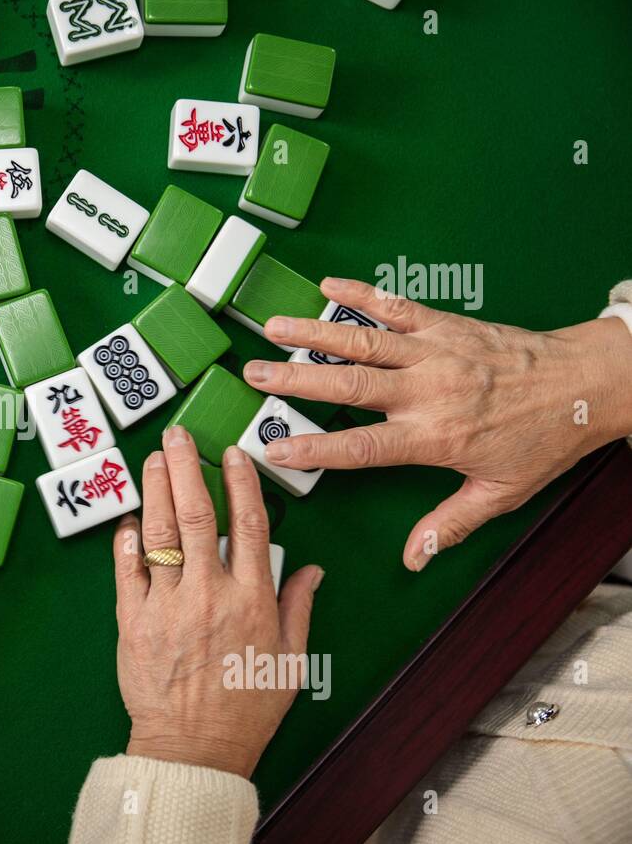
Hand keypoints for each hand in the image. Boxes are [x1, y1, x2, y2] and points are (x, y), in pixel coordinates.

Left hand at [113, 427, 322, 777]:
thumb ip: (298, 608)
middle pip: (197, 515)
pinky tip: (128, 519)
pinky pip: (127, 571)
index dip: (242, 483)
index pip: (250, 525)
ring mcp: (167, 605)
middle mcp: (209, 594)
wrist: (194, 748)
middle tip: (178, 436)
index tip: (235, 454)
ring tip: (152, 460)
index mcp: (252, 600)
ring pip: (159, 534)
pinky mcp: (133, 621)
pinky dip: (126, 542)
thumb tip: (311, 568)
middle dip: (187, 468)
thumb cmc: (246, 708)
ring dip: (155, 491)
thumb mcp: (290, 661)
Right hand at [242, 278, 631, 570]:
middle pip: (349, 384)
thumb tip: (414, 557)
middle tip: (253, 374)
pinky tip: (329, 287)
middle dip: (295, 379)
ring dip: (315, 333)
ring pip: (365, 340)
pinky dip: (362, 294)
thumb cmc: (546, 438)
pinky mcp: (447, 325)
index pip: (362, 446)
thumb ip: (451, 523)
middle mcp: (429, 391)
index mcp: (436, 436)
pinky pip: (397, 306)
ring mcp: (436, 352)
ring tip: (274, 328)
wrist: (591, 384)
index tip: (276, 450)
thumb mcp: (502, 493)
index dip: (315, 449)